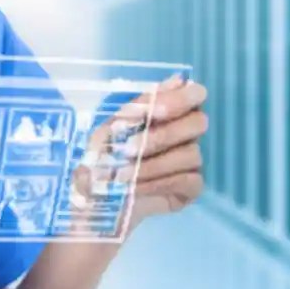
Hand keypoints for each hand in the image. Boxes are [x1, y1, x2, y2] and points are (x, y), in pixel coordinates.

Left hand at [73, 76, 207, 233]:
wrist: (90, 209)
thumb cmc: (96, 164)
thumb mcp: (107, 133)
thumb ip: (138, 108)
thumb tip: (177, 80)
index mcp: (165, 113)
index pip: (193, 94)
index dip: (178, 100)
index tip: (153, 111)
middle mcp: (182, 134)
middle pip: (199, 122)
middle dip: (161, 136)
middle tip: (129, 150)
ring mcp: (188, 162)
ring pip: (192, 154)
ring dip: (153, 165)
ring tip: (123, 176)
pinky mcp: (189, 189)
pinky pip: (190, 180)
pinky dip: (160, 183)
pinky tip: (137, 189)